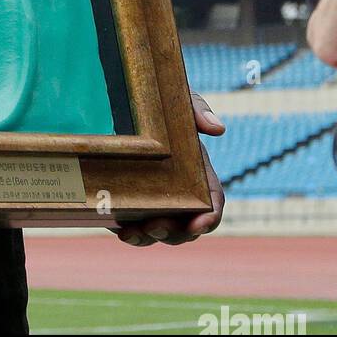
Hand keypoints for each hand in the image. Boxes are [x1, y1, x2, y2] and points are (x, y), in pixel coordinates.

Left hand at [114, 91, 225, 246]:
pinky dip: (129, 233)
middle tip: (155, 225)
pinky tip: (119, 229)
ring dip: (150, 237)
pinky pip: (133, 225)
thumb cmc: (160, 100)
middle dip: (175, 233)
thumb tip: (218, 128)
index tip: (199, 225)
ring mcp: (155, 199)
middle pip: (186, 227)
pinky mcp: (130, 201)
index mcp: (198, 172)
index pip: (212, 204)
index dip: (209, 219)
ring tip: (133, 232)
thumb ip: (198, 109)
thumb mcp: (179, 100)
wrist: (120, 99)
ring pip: (160, 232)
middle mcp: (179, 190)